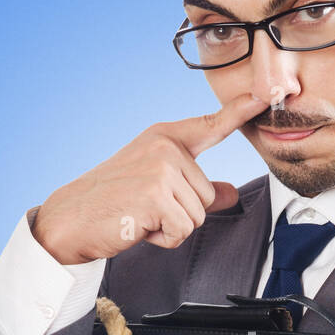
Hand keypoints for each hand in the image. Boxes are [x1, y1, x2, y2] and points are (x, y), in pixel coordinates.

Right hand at [31, 92, 270, 263]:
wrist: (70, 219)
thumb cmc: (111, 202)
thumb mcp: (158, 189)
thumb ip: (196, 190)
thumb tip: (230, 194)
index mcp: (165, 138)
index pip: (211, 125)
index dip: (240, 111)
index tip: (264, 95)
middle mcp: (165, 147)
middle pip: (208, 195)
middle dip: (181, 214)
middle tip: (146, 209)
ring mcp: (161, 169)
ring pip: (198, 216)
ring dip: (171, 227)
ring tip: (141, 216)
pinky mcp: (157, 195)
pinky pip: (182, 230)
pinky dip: (163, 239)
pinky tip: (138, 226)